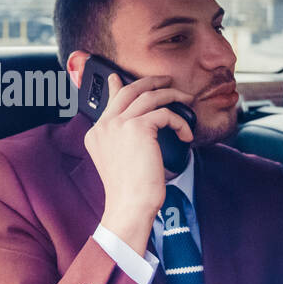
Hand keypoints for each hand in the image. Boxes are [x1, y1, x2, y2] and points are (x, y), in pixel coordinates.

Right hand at [83, 72, 194, 250]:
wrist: (130, 205)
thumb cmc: (129, 191)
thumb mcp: (120, 160)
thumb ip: (123, 138)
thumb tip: (141, 123)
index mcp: (96, 133)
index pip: (109, 102)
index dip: (117, 87)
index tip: (118, 77)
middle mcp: (104, 125)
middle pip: (128, 91)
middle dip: (150, 82)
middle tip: (166, 80)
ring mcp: (118, 124)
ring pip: (149, 97)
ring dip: (172, 95)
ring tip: (186, 99)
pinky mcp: (138, 127)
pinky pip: (165, 114)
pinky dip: (180, 123)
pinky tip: (186, 135)